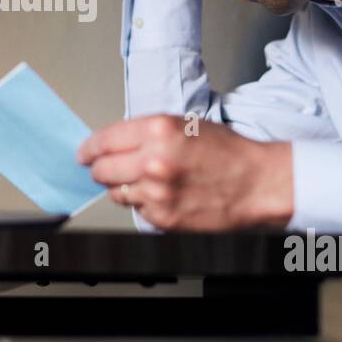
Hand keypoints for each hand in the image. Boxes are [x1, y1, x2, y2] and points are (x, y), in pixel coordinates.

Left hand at [77, 115, 293, 230]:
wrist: (257, 183)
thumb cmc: (227, 152)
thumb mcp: (184, 125)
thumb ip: (147, 132)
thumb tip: (114, 142)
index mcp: (159, 130)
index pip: (104, 140)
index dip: (89, 148)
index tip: (85, 153)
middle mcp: (154, 160)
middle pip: (102, 169)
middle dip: (100, 168)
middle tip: (105, 168)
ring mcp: (157, 192)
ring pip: (117, 192)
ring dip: (123, 187)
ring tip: (146, 181)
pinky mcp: (164, 217)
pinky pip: (137, 210)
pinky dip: (144, 204)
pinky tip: (163, 195)